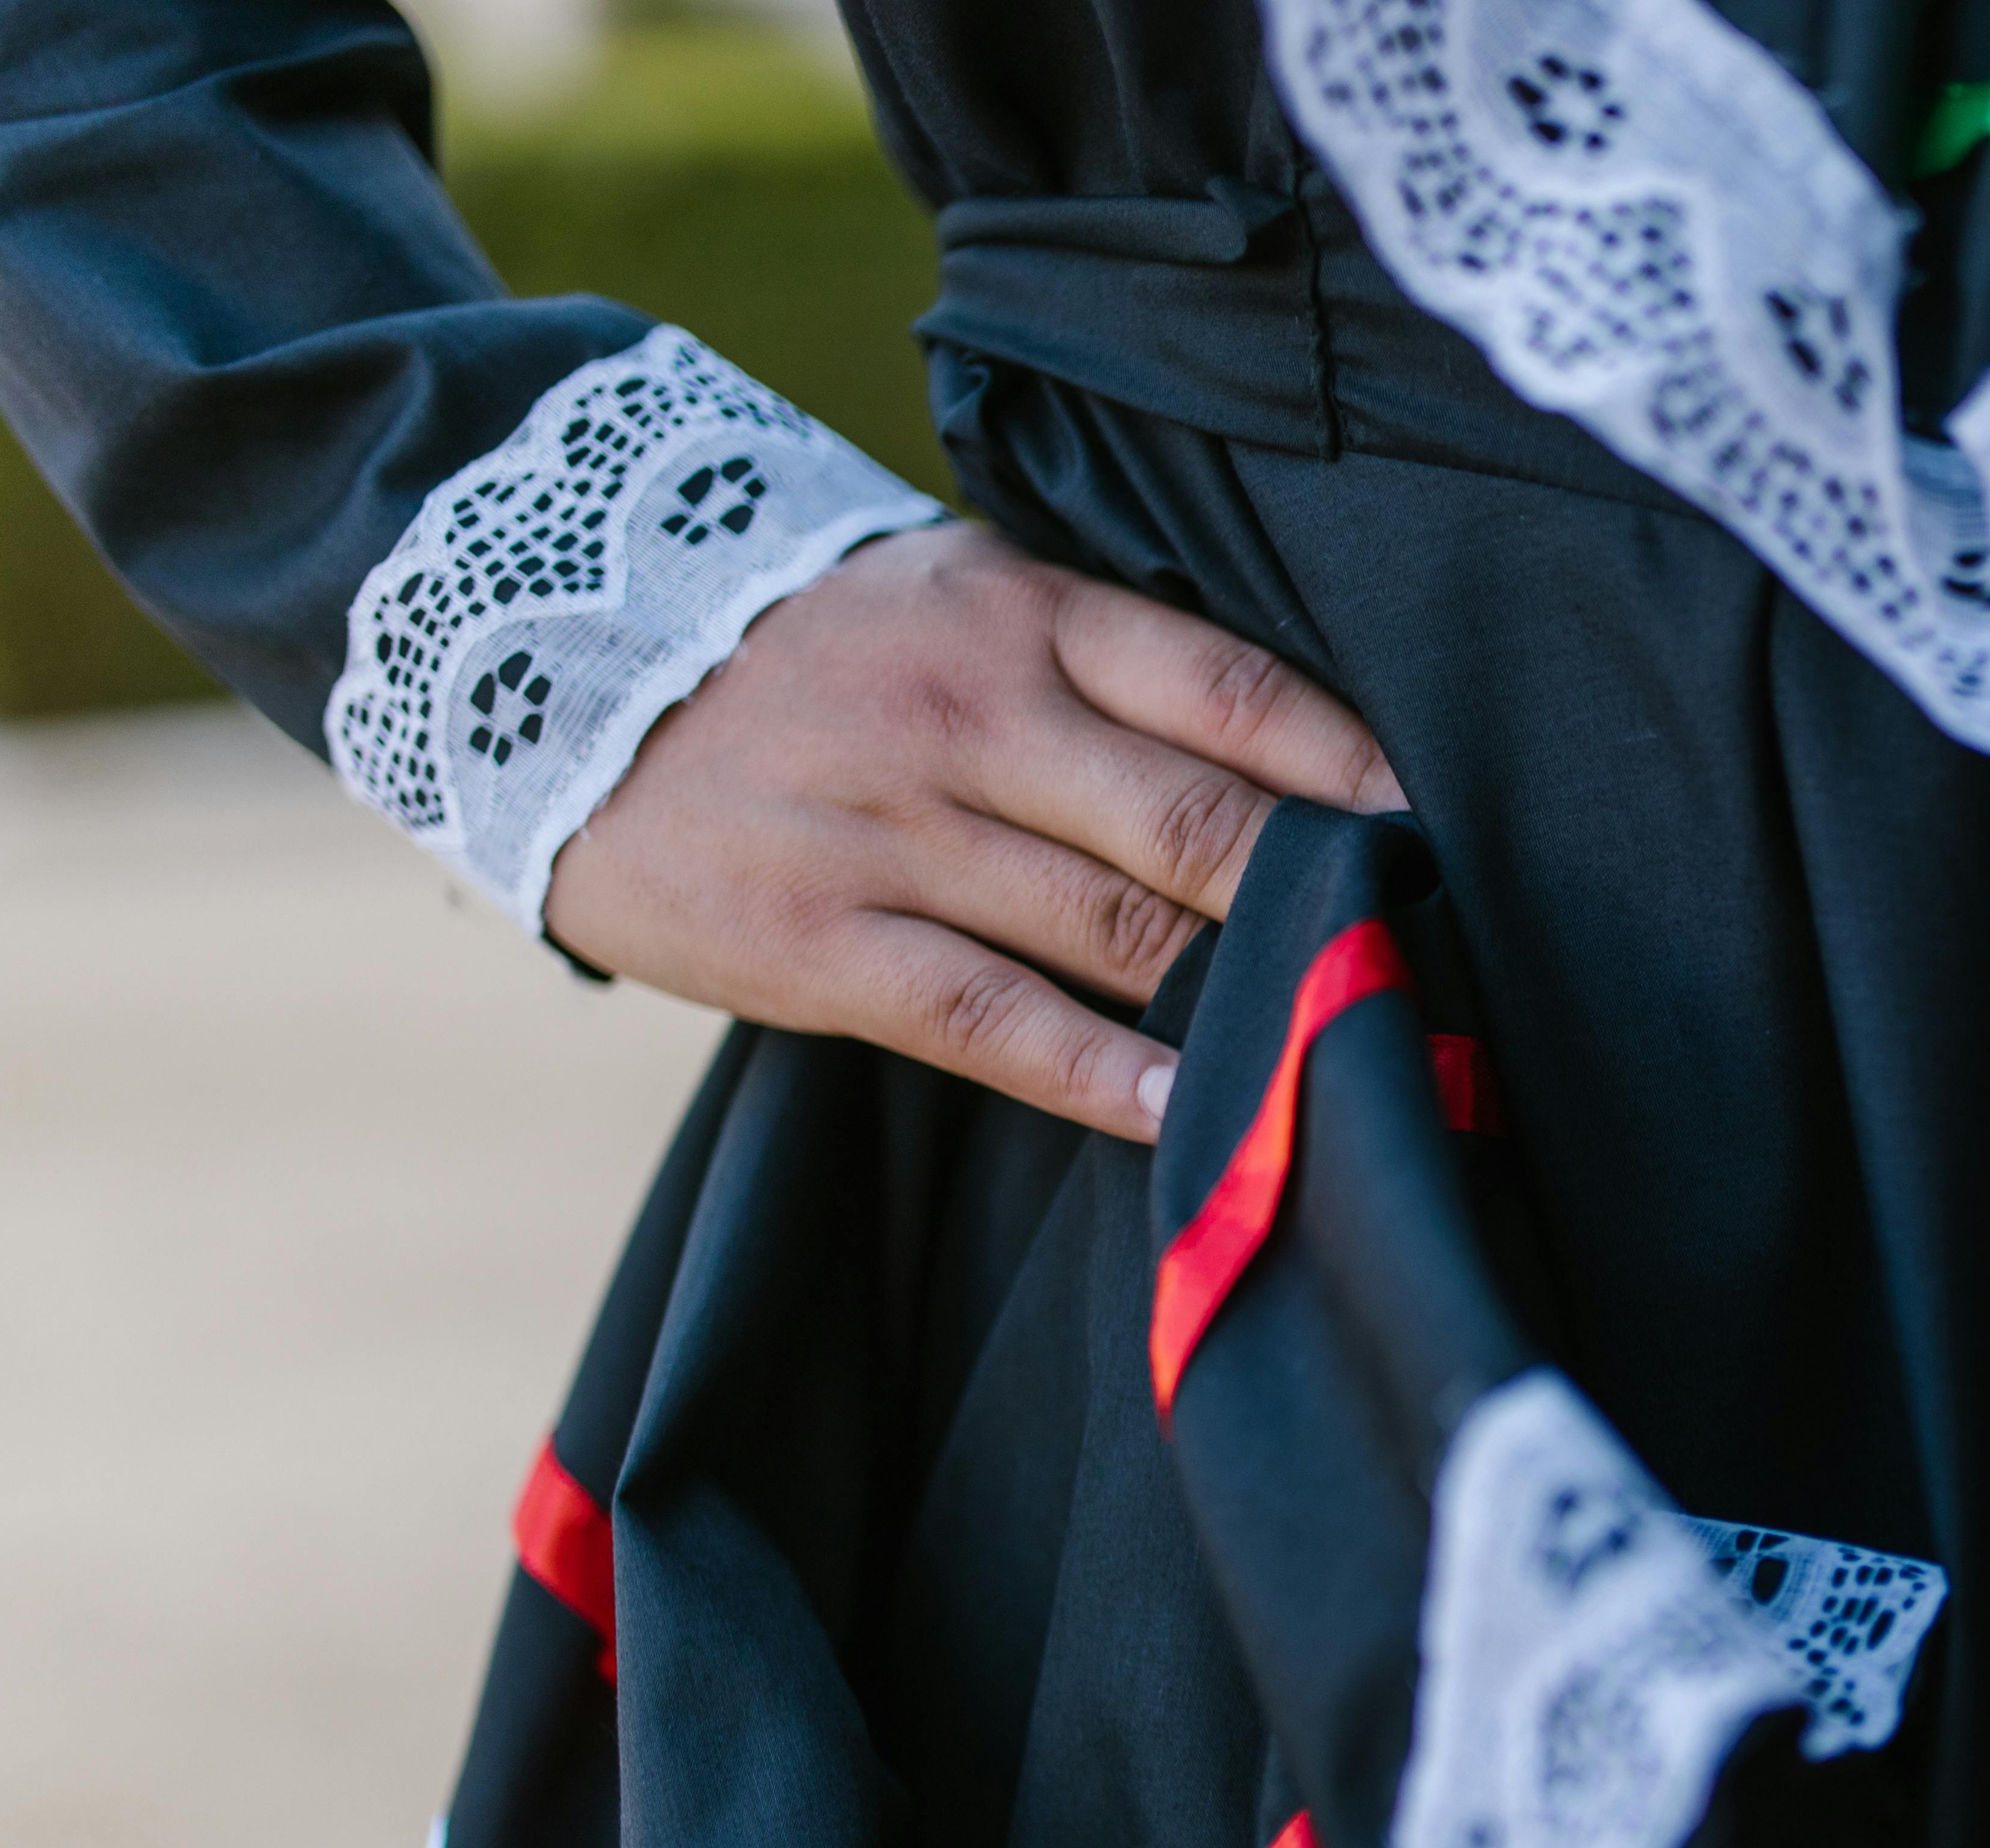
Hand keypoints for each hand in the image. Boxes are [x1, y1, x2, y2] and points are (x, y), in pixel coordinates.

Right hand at [542, 522, 1401, 1141]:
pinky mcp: (822, 941)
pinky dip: (1109, 1074)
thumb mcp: (951, 596)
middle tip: (1432, 952)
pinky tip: (1199, 1109)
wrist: (545, 663)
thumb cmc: (812, 651)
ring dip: (1244, 987)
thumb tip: (1280, 759)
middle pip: (1194, 820)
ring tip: (1348, 1037)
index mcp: (1018, 612)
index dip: (1350, 767)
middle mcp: (969, 713)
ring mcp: (893, 831)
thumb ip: (1096, 663)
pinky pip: (996, 1020)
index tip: (1444, 826)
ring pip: (1116, 926)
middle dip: (1321, 892)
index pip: (1228, 687)